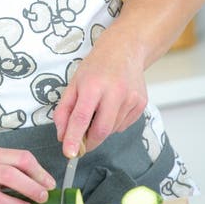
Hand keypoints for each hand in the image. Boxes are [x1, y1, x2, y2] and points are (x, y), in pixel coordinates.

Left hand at [53, 37, 147, 158]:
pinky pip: (123, 125)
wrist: (124, 50)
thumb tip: (62, 136)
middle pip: (101, 130)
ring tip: (99, 110)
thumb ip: (64, 110)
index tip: (69, 153)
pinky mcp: (141, 104)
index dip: (74, 138)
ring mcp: (131, 98)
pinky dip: (114, 123)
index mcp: (93, 85)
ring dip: (101, 129)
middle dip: (89, 142)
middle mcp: (115, 92)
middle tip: (81, 143)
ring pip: (112, 130)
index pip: (82, 117)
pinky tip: (112, 107)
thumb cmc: (96, 67)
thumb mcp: (73, 83)